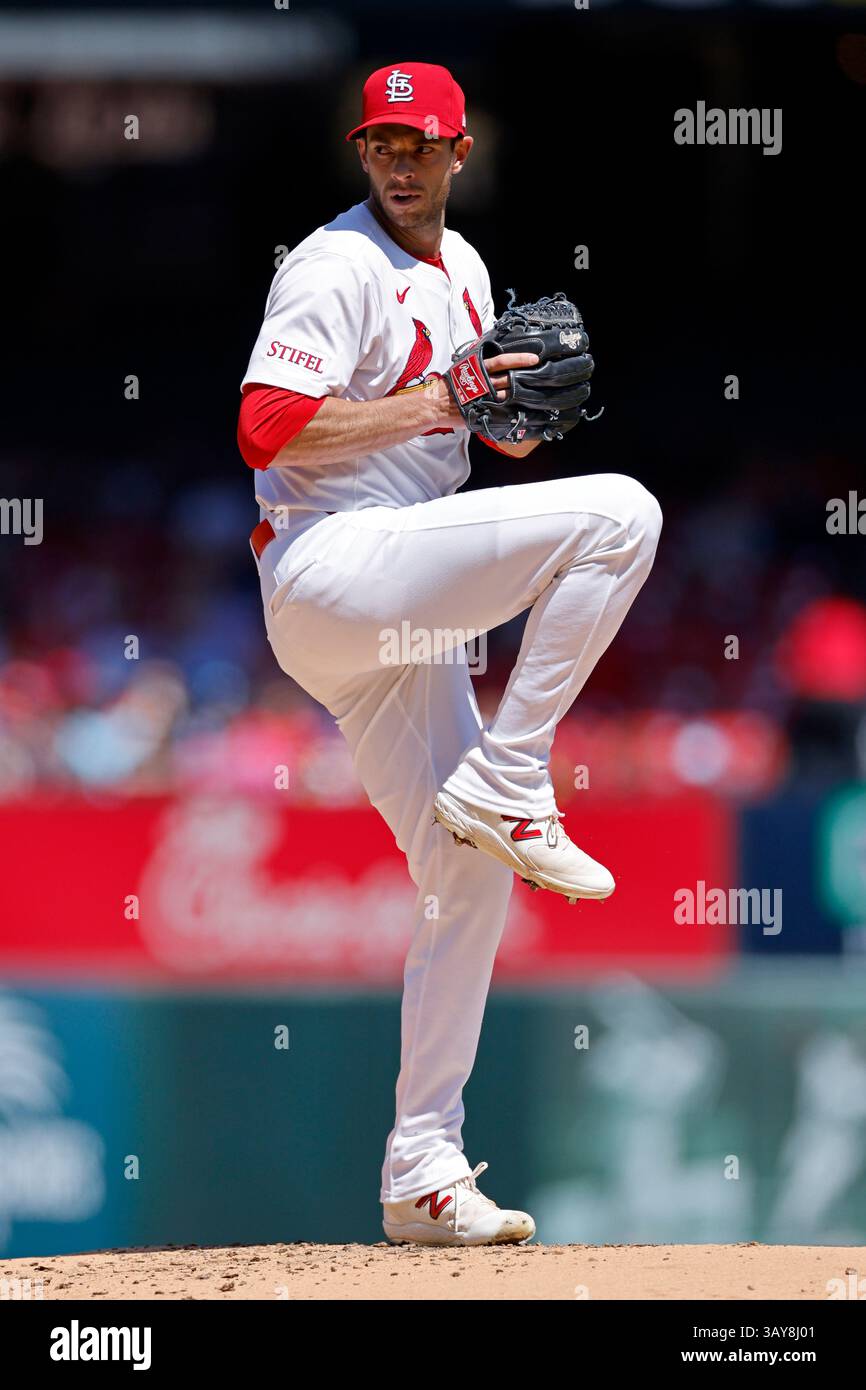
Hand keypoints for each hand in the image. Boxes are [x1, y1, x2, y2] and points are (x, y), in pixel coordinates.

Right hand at [425, 350, 540, 428]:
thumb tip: (492, 365)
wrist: (434, 404)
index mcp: (478, 368)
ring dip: (520, 393)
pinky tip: (522, 409)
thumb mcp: (462, 369)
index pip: (502, 361)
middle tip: (540, 375)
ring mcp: (484, 397)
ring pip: (507, 394)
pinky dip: (511, 409)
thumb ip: (477, 368)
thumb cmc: (447, 386)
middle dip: (524, 377)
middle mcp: (483, 381)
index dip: (518, 359)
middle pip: (509, 378)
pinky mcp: (483, 410)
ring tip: (534, 392)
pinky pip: (501, 410)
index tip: (534, 359)